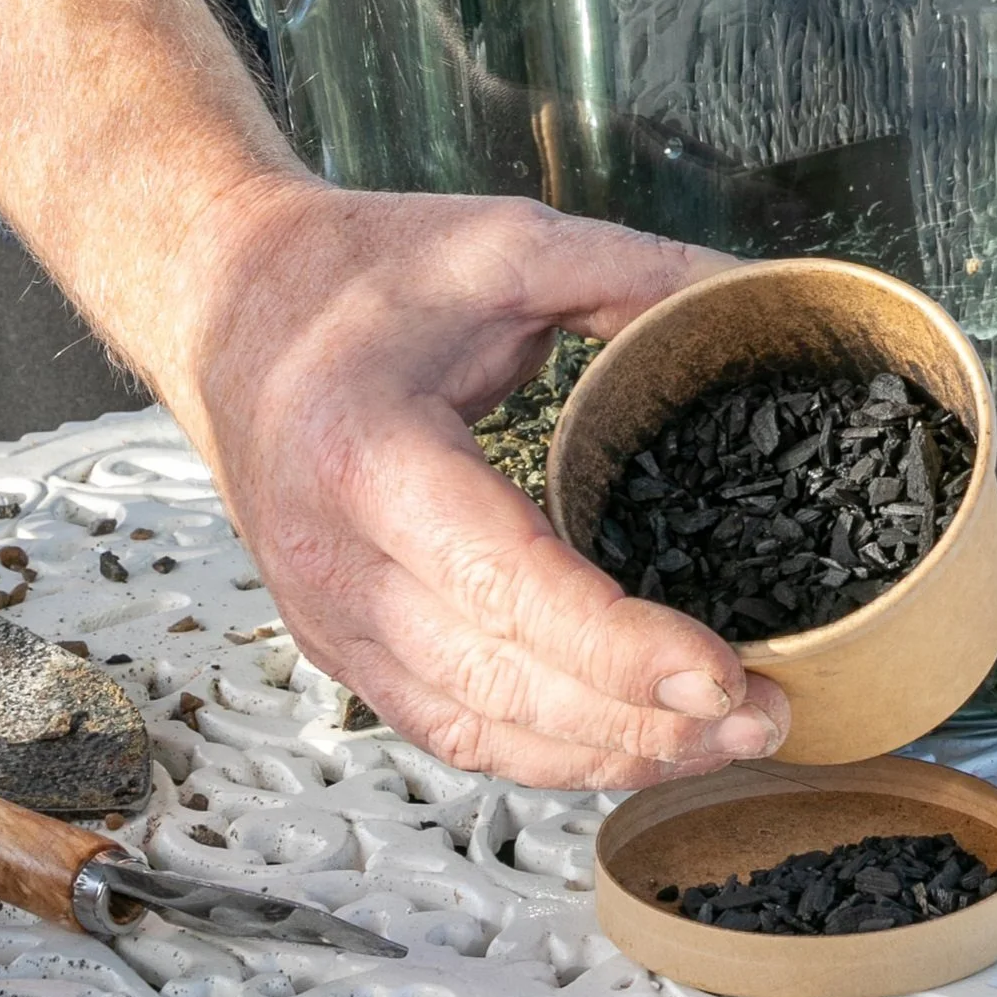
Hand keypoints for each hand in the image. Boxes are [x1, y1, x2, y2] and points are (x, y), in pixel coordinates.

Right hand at [158, 175, 790, 788]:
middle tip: (767, 713)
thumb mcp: (505, 243)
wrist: (229, 304)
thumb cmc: (358, 273)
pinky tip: (634, 744)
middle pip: (498, 683)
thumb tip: (759, 301)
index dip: (619, 645)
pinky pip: (450, 731)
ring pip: (477, 732)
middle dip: (642, 720)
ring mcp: (329, 617)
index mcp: (366, 454)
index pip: (504, 581)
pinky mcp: (341, 645)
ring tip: (727, 739)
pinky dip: (547, 753)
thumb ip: (636, 272)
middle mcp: (334, 560)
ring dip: (608, 754)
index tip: (724, 671)